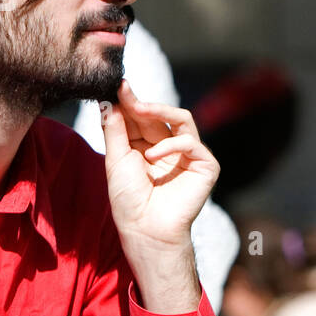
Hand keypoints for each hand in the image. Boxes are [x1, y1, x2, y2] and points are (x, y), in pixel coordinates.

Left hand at [100, 79, 219, 250]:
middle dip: (142, 103)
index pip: (142, 117)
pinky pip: (192, 143)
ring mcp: (188, 156)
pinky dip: (172, 144)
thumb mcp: (116, 159)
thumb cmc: (128, 199)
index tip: (118, 85)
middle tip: (126, 92)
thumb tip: (110, 100)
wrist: (145, 229)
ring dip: (160, 110)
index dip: (131, 102)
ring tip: (140, 108)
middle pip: (159, 116)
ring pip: (182, 120)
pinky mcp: (205, 166)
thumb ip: (116, 129)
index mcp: (148, 146)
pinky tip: (152, 155)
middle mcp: (169, 148)